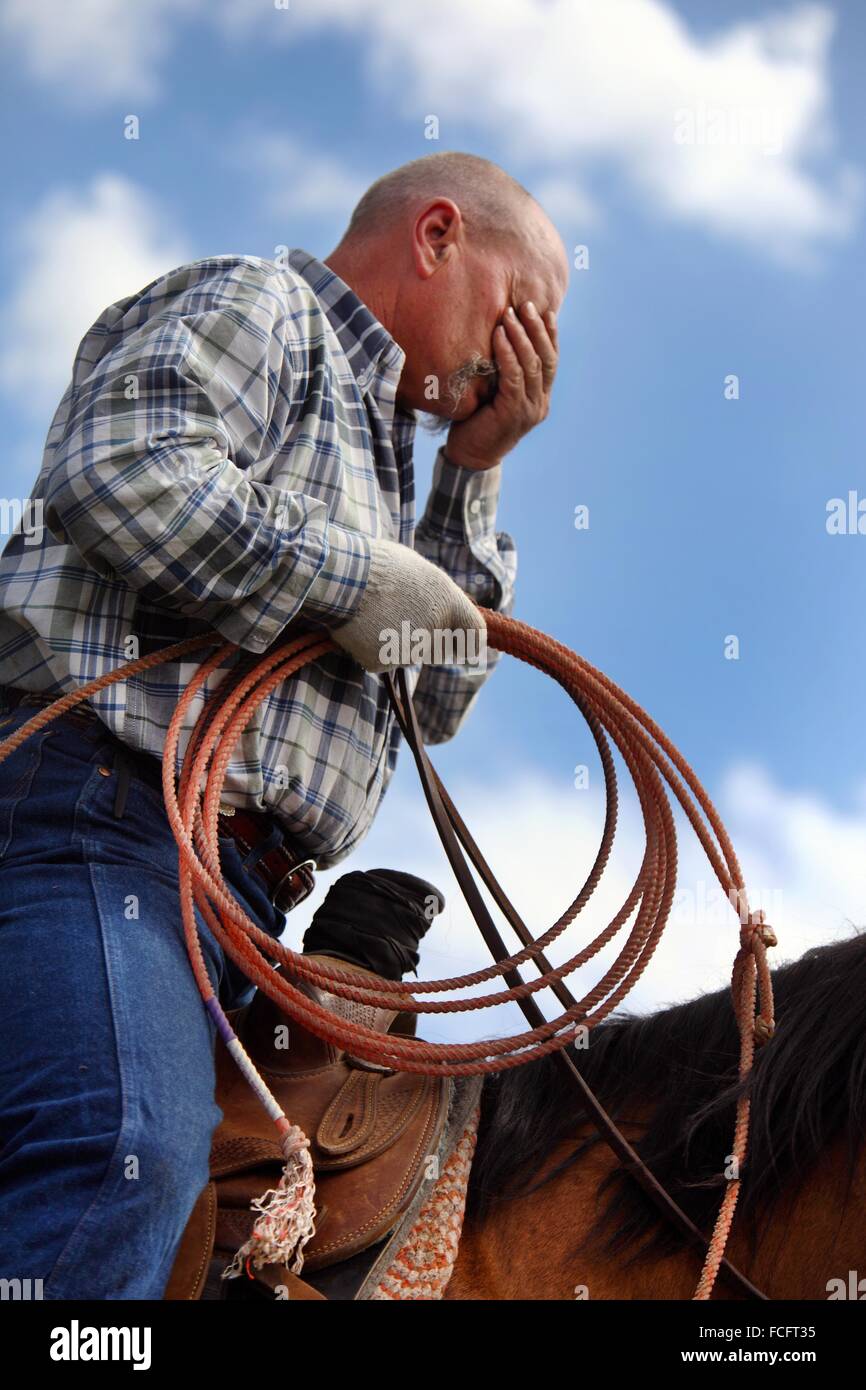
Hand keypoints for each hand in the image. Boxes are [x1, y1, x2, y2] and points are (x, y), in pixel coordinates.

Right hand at [331, 538, 485, 673]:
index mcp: (449, 603)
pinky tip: (363, 627)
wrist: (341, 576)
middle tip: (404, 619)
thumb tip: (447, 611)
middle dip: (428, 642)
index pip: (475, 634)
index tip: (466, 649)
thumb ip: (439, 596)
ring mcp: (409, 649)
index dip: (470, 643)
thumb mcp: (420, 571)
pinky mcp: (383, 662)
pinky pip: (382, 661)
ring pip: (410, 656)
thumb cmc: (380, 565)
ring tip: (377, 614)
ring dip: (398, 643)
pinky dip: (373, 649)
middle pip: (439, 650)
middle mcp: (435, 630)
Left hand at [444, 302, 558, 470]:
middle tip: (526, 304)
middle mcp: (540, 402)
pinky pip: (514, 377)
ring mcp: (529, 409)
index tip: (544, 311)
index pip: (551, 360)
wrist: (469, 456)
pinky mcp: (513, 413)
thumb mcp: (496, 392)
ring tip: (509, 315)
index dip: (550, 335)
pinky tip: (499, 337)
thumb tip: (501, 338)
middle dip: (537, 329)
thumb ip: (506, 373)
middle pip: (546, 358)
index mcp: (540, 397)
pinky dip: (507, 354)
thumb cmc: (478, 421)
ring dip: (521, 336)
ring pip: (532, 365)